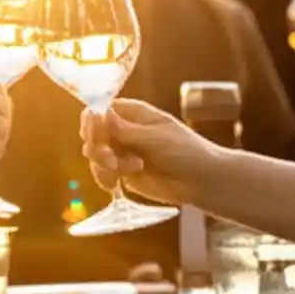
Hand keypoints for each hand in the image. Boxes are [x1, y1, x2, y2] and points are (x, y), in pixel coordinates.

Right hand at [79, 99, 214, 205]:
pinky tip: (116, 183)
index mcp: (133, 114)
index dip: (92, 120)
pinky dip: (105, 178)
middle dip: (96, 146)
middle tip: (111, 158)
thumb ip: (125, 129)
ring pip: (95, 155)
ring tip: (126, 170)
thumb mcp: (155, 137)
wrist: (202, 181)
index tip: (94, 133)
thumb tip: (98, 113)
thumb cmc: (185, 151)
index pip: (101, 110)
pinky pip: (103, 173)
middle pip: (93, 133)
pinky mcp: (124, 173)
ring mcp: (123, 153)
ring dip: (103, 164)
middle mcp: (124, 131)